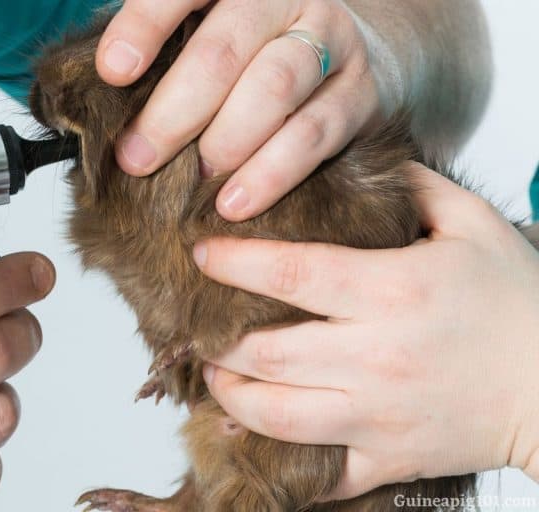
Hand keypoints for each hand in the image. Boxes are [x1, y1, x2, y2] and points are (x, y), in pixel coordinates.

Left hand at [97, 0, 393, 220]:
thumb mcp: (206, 36)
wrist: (353, 55)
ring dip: (225, 142)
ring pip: (274, 86)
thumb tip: (86, 106)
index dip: (145, 25)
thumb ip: (160, 56)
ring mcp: (329, 42)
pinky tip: (236, 202)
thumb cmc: (255, 51)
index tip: (112, 71)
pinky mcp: (359, 94)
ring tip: (194, 182)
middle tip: (137, 158)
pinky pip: (315, 132)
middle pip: (224, 48)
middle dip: (173, 110)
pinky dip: (272, 172)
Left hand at [192, 165, 538, 497]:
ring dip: (230, 395)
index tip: (201, 252)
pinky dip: (277, 457)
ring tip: (214, 374)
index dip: (234, 261)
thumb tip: (360, 160)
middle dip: (215, 338)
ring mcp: (380, 415)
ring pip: (276, 415)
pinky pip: (319, 471)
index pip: (290, 272)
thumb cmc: (521, 303)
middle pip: (266, 351)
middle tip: (197, 324)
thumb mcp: (473, 226)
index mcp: (394, 291)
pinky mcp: (390, 459)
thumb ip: (414, 186)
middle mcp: (378, 356)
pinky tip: (253, 432)